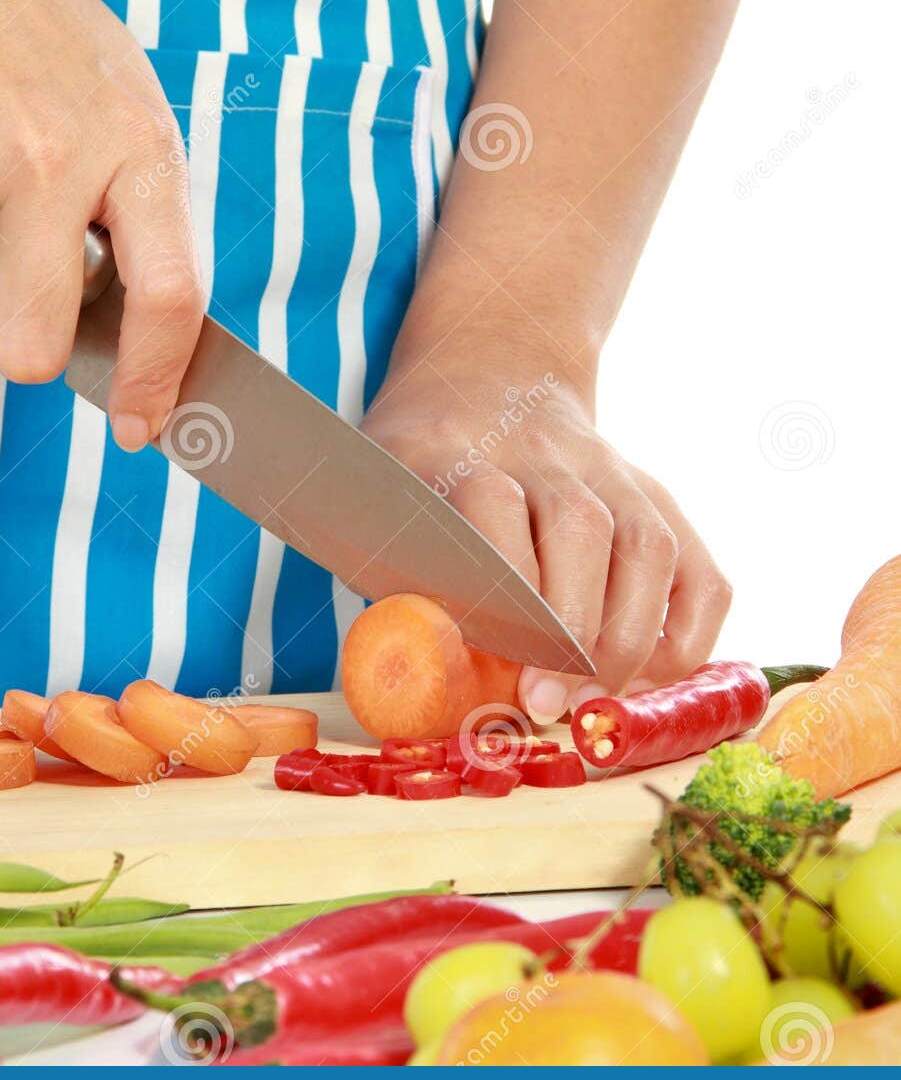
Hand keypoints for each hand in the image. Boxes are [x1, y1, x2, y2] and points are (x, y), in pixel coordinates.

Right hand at [0, 0, 202, 449]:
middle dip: (26, 345)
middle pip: (37, 346)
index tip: (146, 426)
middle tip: (19, 291)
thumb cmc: (23, 17)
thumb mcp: (116, 91)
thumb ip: (131, 203)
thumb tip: (133, 326)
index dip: (158, 378)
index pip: (169, 294)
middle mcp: (54, 159)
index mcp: (135, 142)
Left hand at [362, 339, 731, 717]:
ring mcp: (610, 472)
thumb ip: (397, 582)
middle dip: (569, 627)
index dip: (500, 590)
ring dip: (626, 637)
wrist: (488, 381)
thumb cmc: (420, 478)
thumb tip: (420, 676)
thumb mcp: (378, 503)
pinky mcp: (655, 500)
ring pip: (647, 545)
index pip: (492, 504)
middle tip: (543, 698)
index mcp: (456, 447)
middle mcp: (542, 451)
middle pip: (579, 525)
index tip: (493, 660)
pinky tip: (647, 680)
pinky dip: (688, 636)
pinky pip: (700, 572)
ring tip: (591, 698)